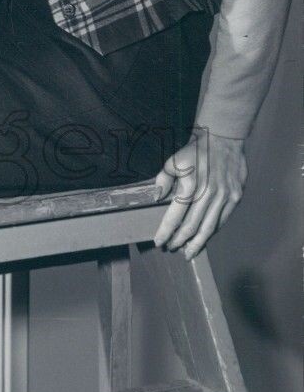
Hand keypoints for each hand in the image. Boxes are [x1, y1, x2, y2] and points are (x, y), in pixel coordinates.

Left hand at [153, 130, 247, 258]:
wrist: (223, 138)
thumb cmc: (195, 151)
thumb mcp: (173, 160)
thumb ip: (163, 179)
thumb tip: (157, 197)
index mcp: (190, 185)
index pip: (175, 216)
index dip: (166, 231)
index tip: (159, 242)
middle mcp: (208, 193)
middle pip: (192, 226)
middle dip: (179, 241)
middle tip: (171, 248)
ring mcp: (224, 197)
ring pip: (209, 228)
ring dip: (197, 243)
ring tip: (188, 253)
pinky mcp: (235, 197)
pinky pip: (222, 219)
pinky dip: (212, 230)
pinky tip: (204, 237)